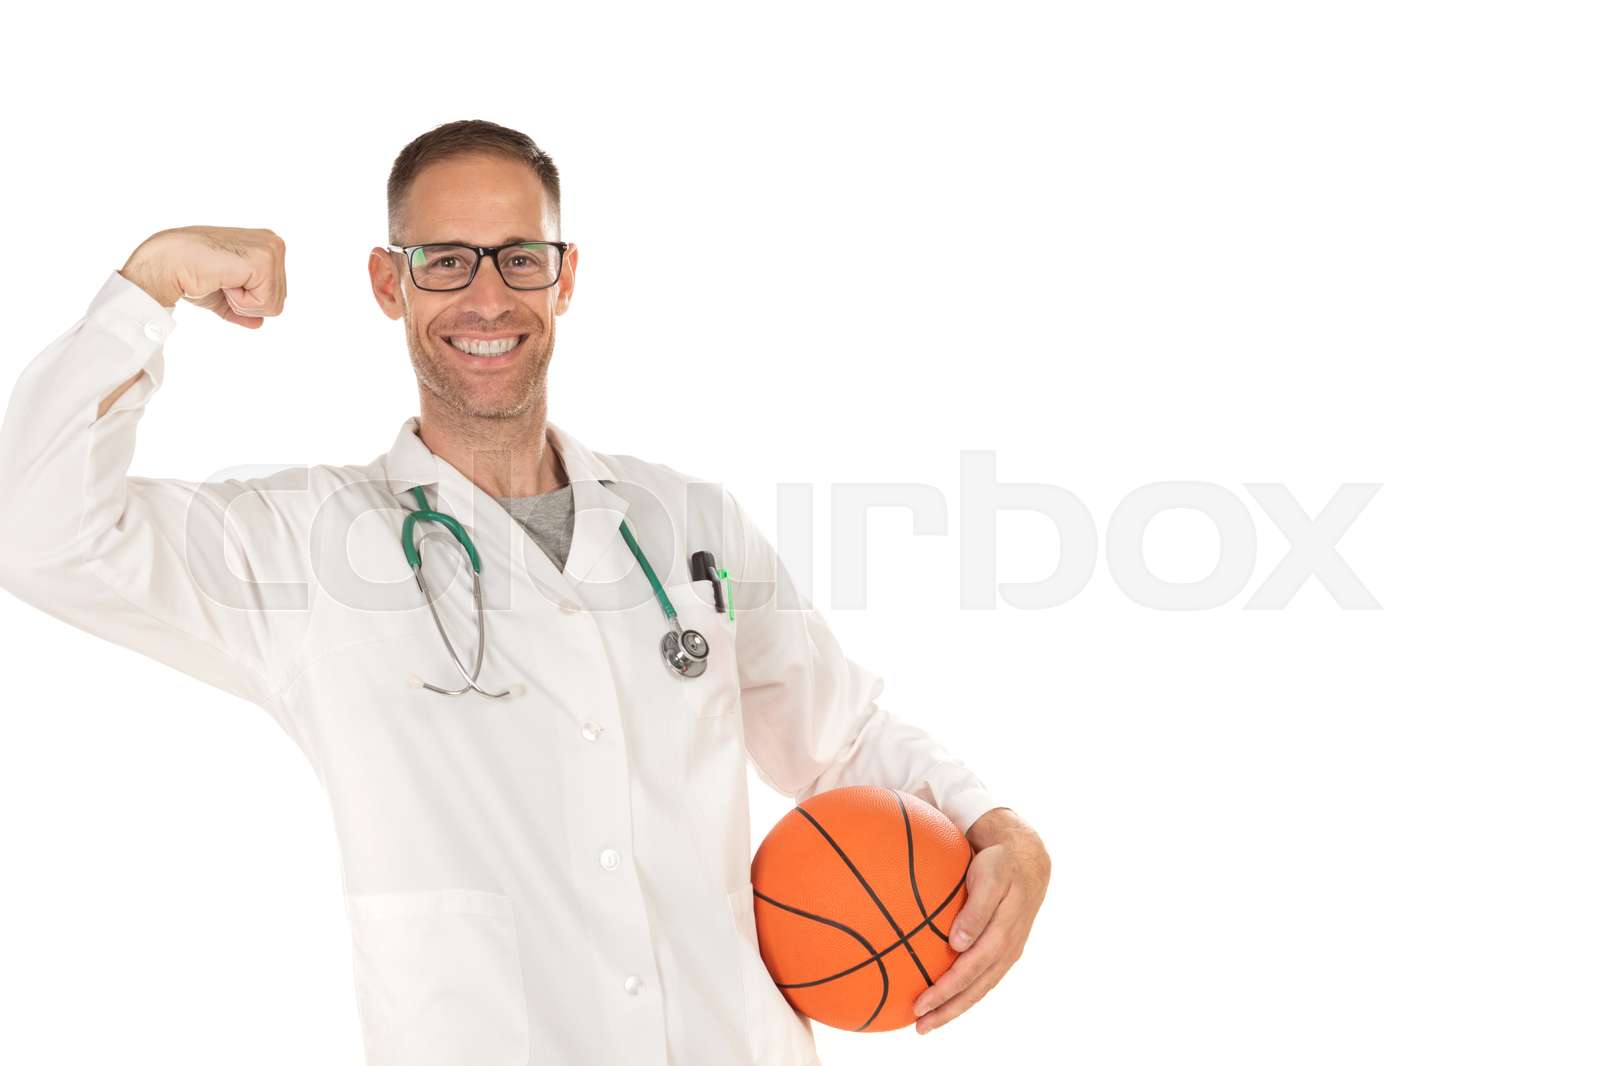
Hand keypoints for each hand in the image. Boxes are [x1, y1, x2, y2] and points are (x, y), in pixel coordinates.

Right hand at [119, 225, 287, 327]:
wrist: (166, 265)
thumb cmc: (189, 275)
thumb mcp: (221, 295)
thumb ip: (241, 308)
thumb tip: (259, 323)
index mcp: (266, 246)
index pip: (275, 295)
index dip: (245, 301)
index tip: (222, 280)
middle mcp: (274, 243)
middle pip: (279, 301)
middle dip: (246, 303)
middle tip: (220, 281)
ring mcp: (271, 249)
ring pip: (274, 305)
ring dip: (242, 302)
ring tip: (221, 279)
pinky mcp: (264, 260)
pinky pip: (265, 304)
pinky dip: (241, 301)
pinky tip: (223, 280)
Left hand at [912, 809, 1049, 1034]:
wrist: (1027, 858)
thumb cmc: (1000, 864)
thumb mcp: (990, 877)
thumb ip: (977, 909)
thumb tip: (957, 944)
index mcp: (1003, 933)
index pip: (972, 969)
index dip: (947, 990)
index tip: (920, 1003)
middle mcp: (1008, 948)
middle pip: (977, 987)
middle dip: (948, 1009)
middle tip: (919, 1026)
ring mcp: (1008, 951)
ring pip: (981, 987)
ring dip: (955, 1007)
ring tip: (928, 1022)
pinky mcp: (1005, 950)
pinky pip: (983, 977)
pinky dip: (965, 992)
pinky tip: (945, 996)